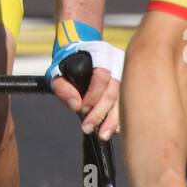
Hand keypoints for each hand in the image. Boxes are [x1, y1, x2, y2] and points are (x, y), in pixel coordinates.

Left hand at [45, 20, 122, 140]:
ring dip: (113, 120)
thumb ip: (62, 87)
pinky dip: (120, 118)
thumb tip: (76, 105)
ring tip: (103, 134)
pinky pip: (127, 104)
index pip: (102, 76)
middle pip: (114, 91)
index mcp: (100, 54)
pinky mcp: (128, 85)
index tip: (83, 109)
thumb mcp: (58, 71)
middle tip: (88, 128)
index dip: (93, 95)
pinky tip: (113, 129)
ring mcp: (125, 73)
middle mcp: (116, 62)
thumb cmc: (69, 62)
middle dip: (101, 113)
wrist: (79, 52)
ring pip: (124, 99)